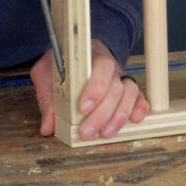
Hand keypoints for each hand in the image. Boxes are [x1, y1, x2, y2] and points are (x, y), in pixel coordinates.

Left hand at [31, 39, 148, 139]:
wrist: (75, 52)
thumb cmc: (60, 64)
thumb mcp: (46, 74)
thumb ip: (47, 98)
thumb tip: (48, 127)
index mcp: (90, 57)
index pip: (101, 67)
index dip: (96, 88)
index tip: (83, 108)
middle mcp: (110, 67)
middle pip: (114, 88)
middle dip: (102, 113)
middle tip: (87, 131)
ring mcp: (120, 77)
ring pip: (129, 93)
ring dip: (119, 116)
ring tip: (105, 133)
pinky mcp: (127, 88)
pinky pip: (139, 96)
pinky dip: (140, 108)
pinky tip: (135, 120)